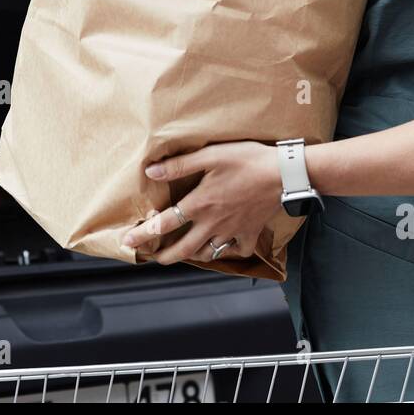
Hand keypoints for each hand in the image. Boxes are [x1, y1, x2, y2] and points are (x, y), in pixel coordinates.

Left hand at [120, 142, 280, 264]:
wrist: (284, 174)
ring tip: (183, 254)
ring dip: (192, 255)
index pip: (165, 223)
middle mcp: (213, 222)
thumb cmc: (247, 160)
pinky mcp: (250, 233)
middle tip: (153, 258)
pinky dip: (228, 252)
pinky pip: (237, 251)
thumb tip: (150, 171)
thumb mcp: (210, 156)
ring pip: (207, 253)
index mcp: (201, 204)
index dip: (144, 234)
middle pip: (183, 248)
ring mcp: (233, 231)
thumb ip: (179, 165)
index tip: (128, 241)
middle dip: (165, 256)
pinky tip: (223, 247)